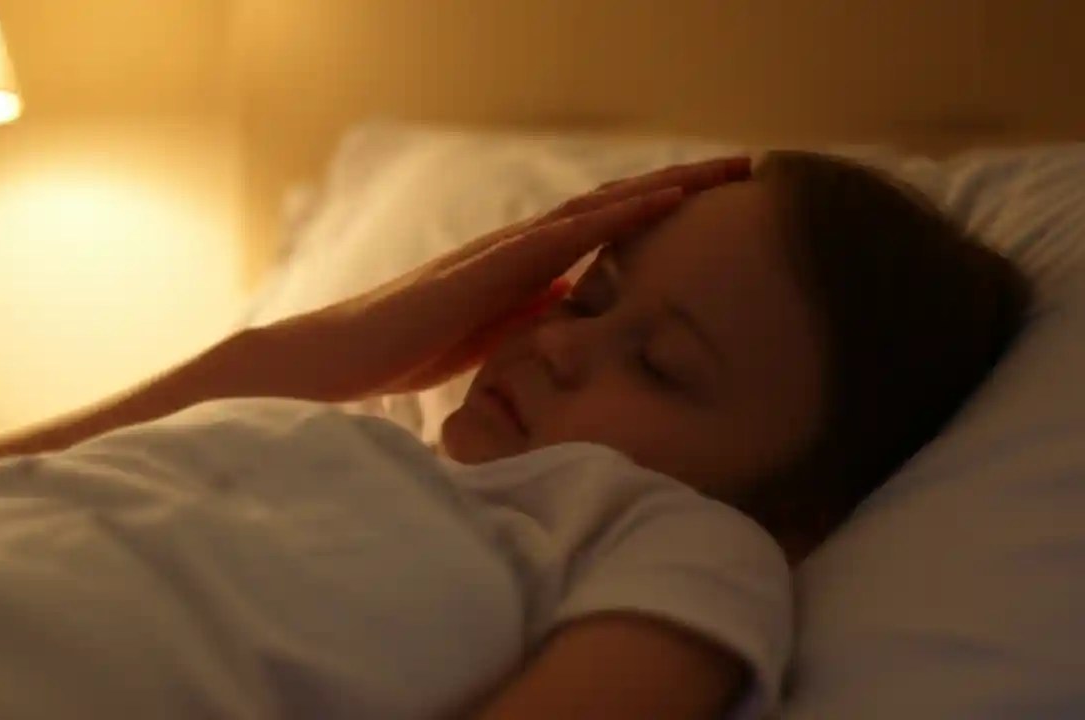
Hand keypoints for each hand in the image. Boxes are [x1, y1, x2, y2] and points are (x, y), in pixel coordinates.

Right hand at [260, 157, 751, 401]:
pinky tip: (662, 203)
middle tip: (745, 173)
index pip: (606, 229)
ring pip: (598, 205)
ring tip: (725, 172)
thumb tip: (579, 306)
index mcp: (524, 265)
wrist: (338, 355)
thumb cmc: (406, 347)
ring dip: (665, 186)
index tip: (720, 211)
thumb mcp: (490, 334)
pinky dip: (618, 214)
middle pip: (614, 203)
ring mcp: (504, 250)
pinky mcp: (488, 266)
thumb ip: (531, 313)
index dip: (663, 214)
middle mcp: (520, 245)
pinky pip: (563, 234)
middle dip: (681, 186)